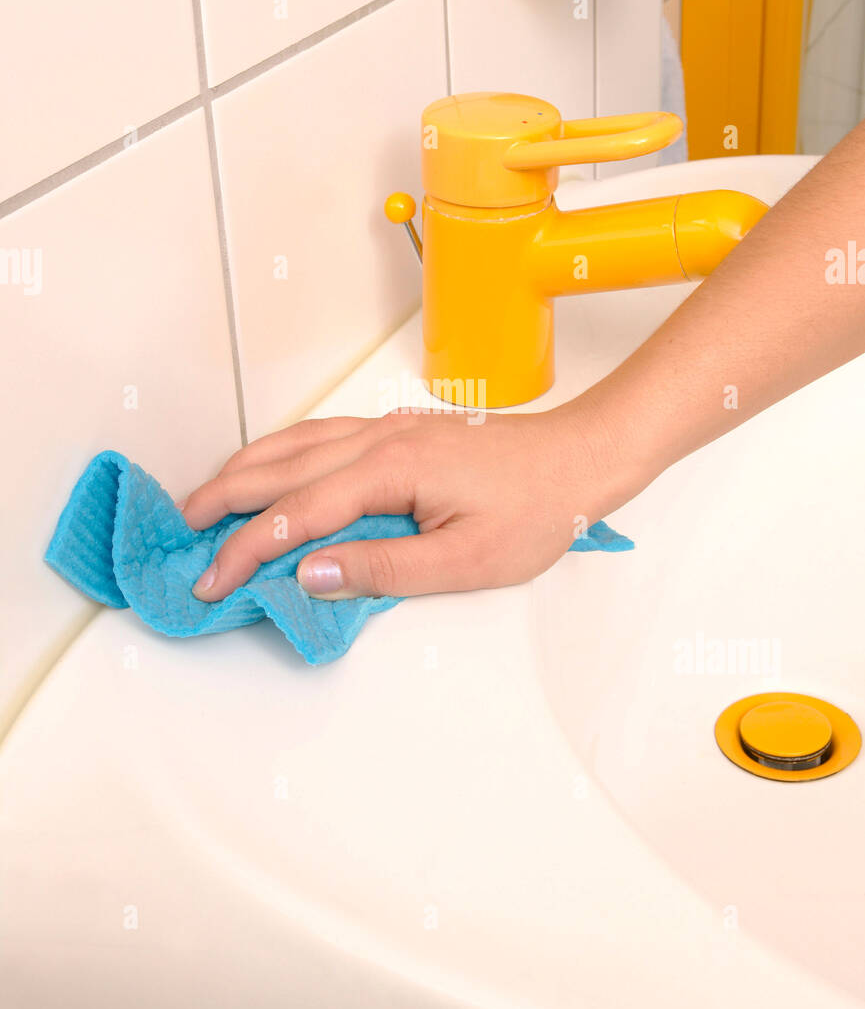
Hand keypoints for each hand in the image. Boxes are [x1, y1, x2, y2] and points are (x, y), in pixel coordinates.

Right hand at [182, 399, 644, 601]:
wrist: (580, 458)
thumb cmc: (536, 511)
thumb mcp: (466, 561)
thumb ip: (384, 568)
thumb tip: (310, 573)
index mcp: (392, 469)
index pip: (298, 513)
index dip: (248, 549)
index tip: (212, 581)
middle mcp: (380, 437)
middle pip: (280, 467)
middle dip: (225, 501)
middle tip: (182, 534)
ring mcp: (387, 427)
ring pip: (294, 441)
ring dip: (244, 469)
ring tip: (206, 498)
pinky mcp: (398, 429)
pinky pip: (319, 434)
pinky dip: (279, 451)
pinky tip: (269, 465)